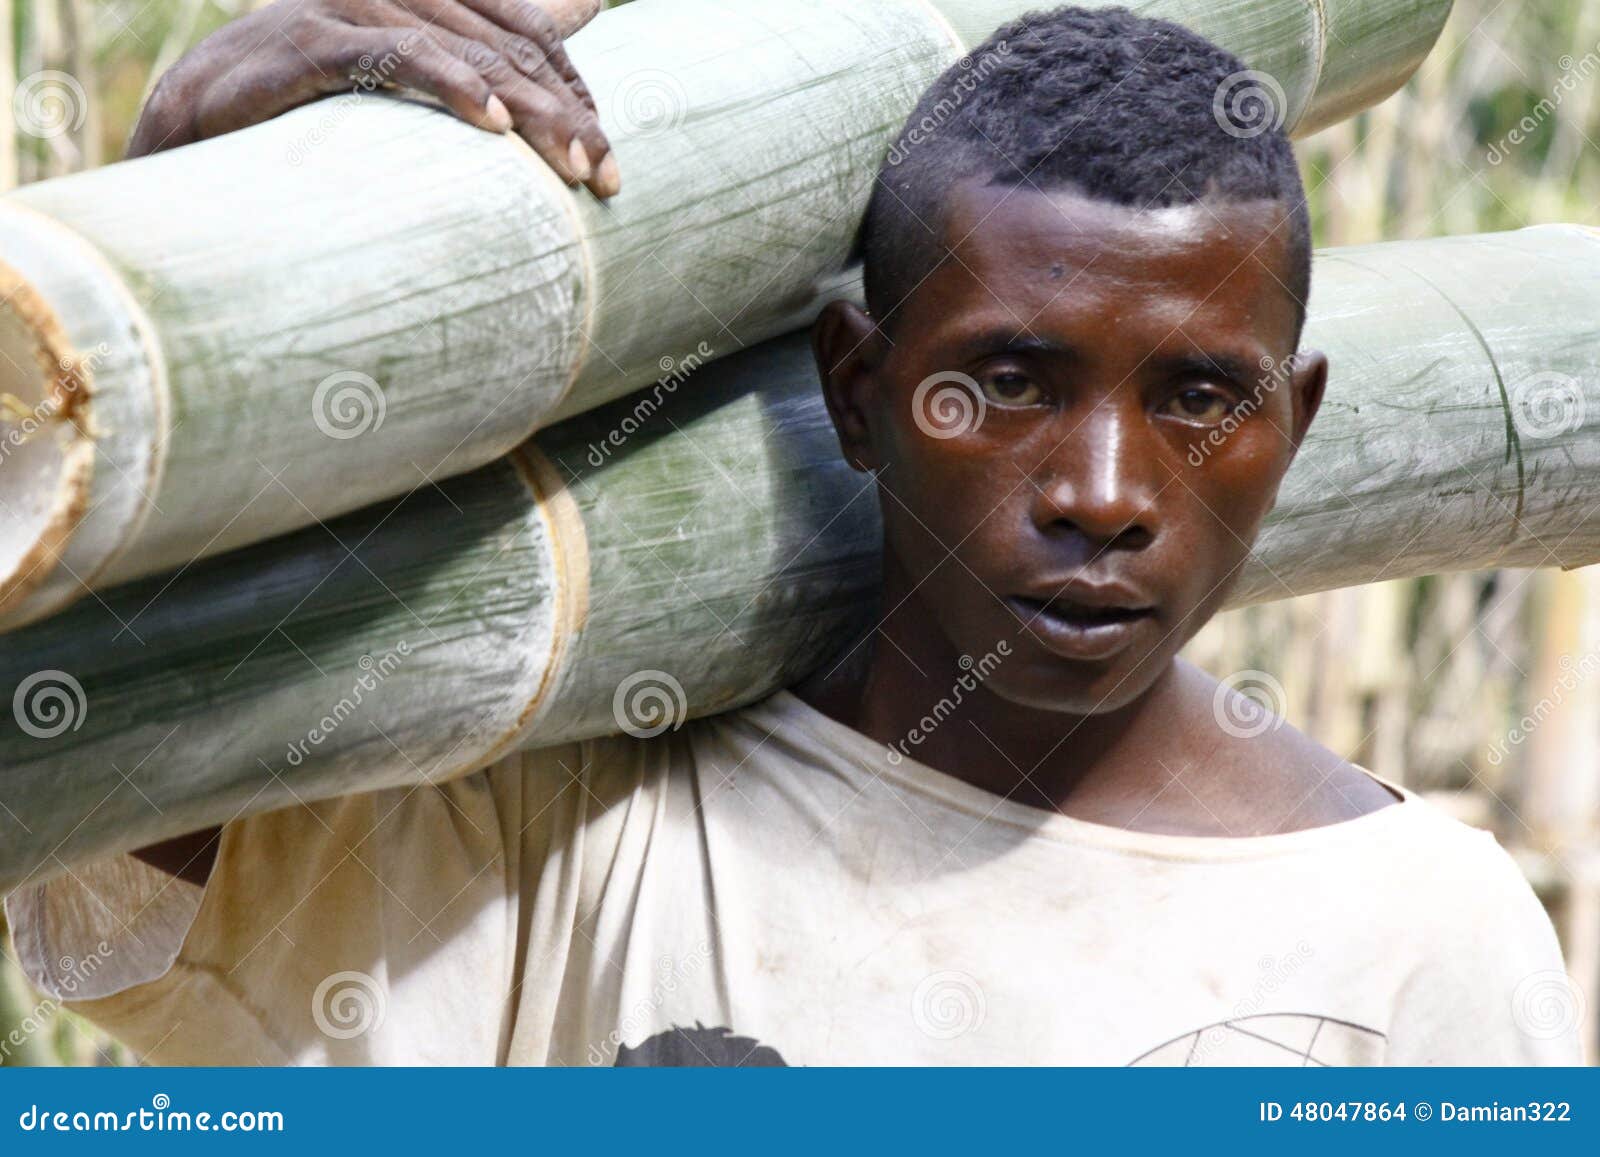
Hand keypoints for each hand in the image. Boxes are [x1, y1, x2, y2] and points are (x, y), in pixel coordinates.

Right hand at [127, 0, 617, 197]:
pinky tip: (489, 123)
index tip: (606, 155)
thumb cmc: (300, 128)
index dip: (570, 84)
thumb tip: (582, 3)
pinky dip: (440, 83)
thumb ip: (489, 43)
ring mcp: (333, 11)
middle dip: (561, 112)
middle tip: (605, 177)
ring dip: (522, 110)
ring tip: (570, 166)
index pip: (516, 25)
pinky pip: (381, 54)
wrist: (185, 157)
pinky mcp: (295, 46)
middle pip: (496, 42)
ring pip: (454, 48)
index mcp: (410, 0)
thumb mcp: (408, 89)